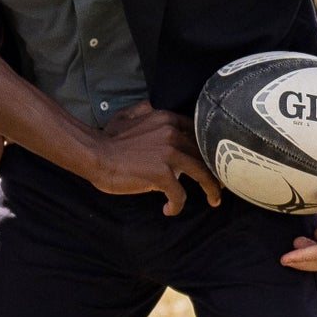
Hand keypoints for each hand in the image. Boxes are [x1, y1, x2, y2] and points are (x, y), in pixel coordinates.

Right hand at [97, 100, 220, 215]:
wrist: (96, 155)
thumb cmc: (108, 138)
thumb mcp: (127, 115)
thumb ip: (144, 109)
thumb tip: (152, 106)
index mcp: (167, 119)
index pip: (198, 133)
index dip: (209, 148)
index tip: (212, 160)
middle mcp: (173, 134)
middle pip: (205, 153)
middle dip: (216, 170)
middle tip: (221, 185)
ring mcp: (169, 154)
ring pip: (202, 173)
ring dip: (211, 189)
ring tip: (213, 201)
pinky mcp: (163, 175)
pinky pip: (180, 194)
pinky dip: (177, 205)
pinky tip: (168, 210)